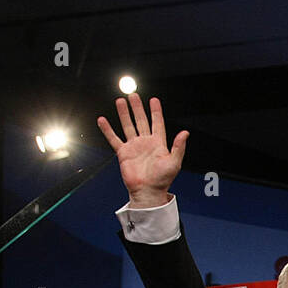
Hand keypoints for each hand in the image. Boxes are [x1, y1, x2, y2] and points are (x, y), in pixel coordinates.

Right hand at [96, 93, 188, 208]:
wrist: (148, 192)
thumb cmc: (163, 180)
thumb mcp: (174, 163)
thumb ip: (179, 147)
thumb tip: (185, 133)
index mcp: (158, 144)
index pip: (157, 123)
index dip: (156, 112)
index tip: (154, 100)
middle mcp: (146, 143)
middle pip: (141, 120)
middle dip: (137, 108)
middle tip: (133, 94)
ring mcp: (134, 147)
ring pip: (128, 126)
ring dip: (124, 114)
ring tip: (120, 101)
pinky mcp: (123, 153)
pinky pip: (114, 139)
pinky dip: (108, 130)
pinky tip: (103, 120)